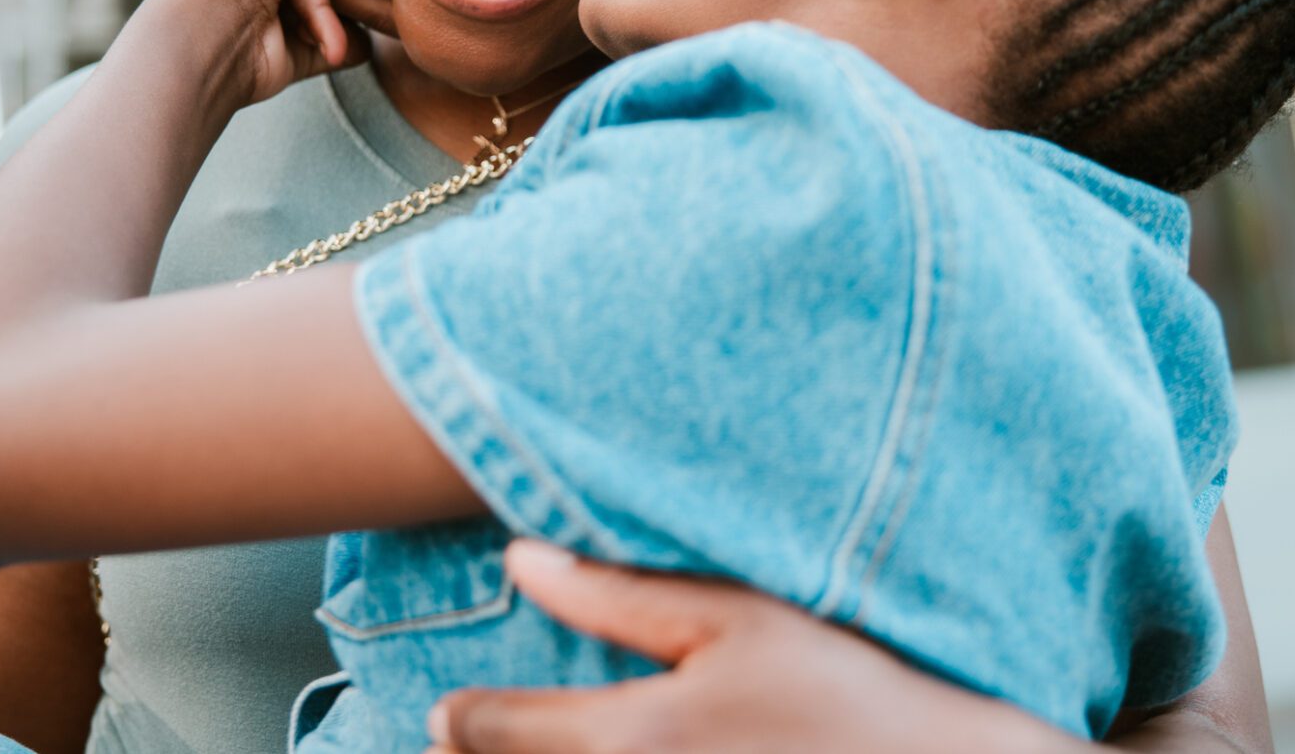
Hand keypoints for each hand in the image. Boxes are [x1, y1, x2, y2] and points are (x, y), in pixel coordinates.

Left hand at [427, 541, 1085, 753]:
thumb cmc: (846, 686)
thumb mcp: (739, 616)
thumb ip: (619, 593)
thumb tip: (518, 559)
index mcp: (630, 738)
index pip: (489, 733)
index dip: (461, 717)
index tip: (448, 710)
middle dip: (485, 753)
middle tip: (472, 734)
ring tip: (537, 749)